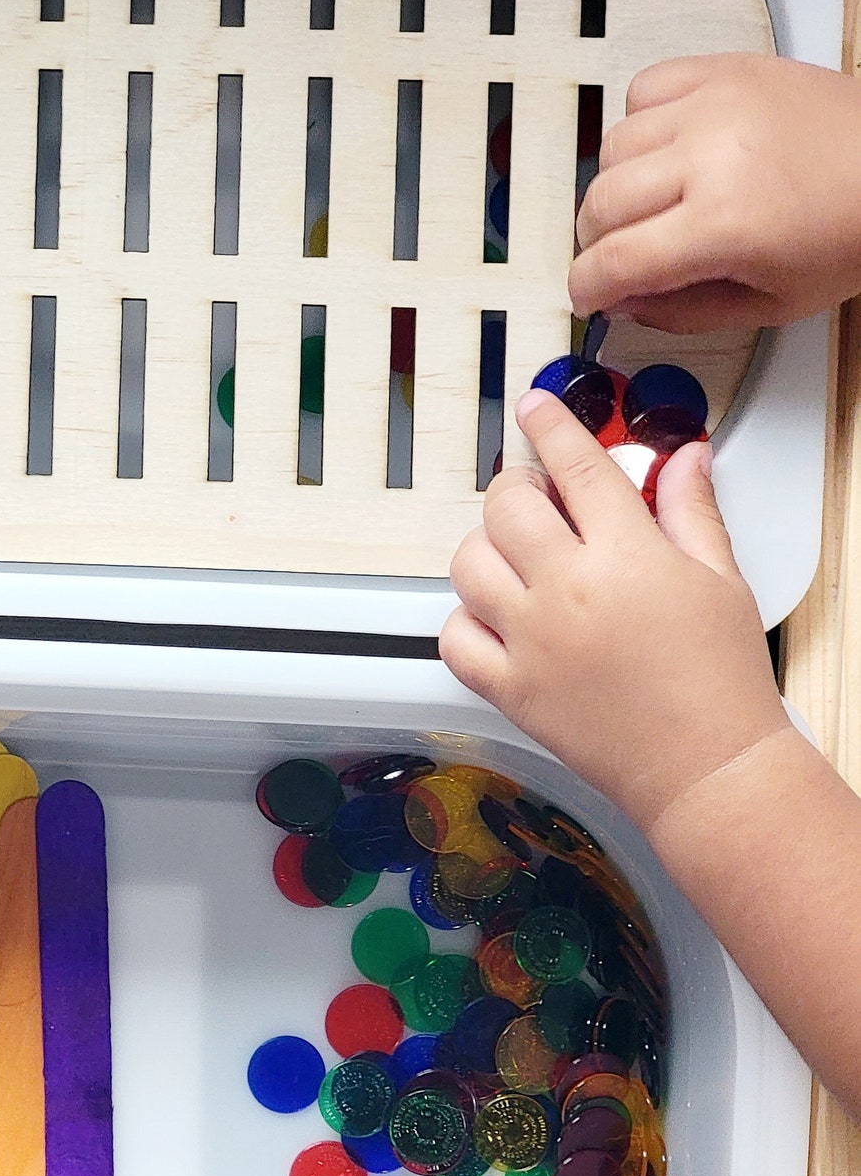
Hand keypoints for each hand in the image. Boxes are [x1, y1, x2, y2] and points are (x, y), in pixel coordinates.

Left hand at [441, 391, 789, 832]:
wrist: (707, 768)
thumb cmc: (720, 681)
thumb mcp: (721, 579)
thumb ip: (691, 510)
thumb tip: (685, 457)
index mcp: (625, 555)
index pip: (574, 464)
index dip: (549, 424)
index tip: (534, 407)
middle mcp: (567, 591)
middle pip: (508, 506)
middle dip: (518, 487)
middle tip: (538, 496)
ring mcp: (531, 641)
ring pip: (468, 564)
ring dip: (484, 547)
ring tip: (515, 555)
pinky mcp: (511, 689)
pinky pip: (455, 638)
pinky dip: (464, 619)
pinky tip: (495, 615)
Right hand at [569, 53, 860, 332]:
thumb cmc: (850, 230)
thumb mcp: (770, 303)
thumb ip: (683, 311)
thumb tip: (624, 301)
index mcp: (725, 224)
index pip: (613, 260)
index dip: (587, 288)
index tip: (589, 295)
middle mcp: (712, 156)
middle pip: (600, 203)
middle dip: (596, 243)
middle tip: (618, 257)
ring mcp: (715, 104)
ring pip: (611, 147)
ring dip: (614, 186)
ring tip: (648, 203)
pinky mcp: (724, 70)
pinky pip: (643, 89)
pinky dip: (638, 123)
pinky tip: (664, 148)